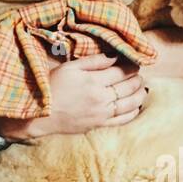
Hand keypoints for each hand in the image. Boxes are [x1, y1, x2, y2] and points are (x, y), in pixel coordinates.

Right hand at [0, 54, 147, 141]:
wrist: (40, 114)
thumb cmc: (52, 87)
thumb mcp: (70, 67)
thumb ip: (94, 61)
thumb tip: (114, 56)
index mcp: (94, 81)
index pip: (121, 71)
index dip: (132, 65)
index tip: (136, 62)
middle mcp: (101, 98)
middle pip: (128, 86)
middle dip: (137, 78)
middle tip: (140, 73)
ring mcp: (102, 113)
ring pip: (130, 103)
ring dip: (140, 94)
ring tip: (142, 88)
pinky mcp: (99, 125)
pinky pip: (122, 120)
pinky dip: (133, 112)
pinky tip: (136, 106)